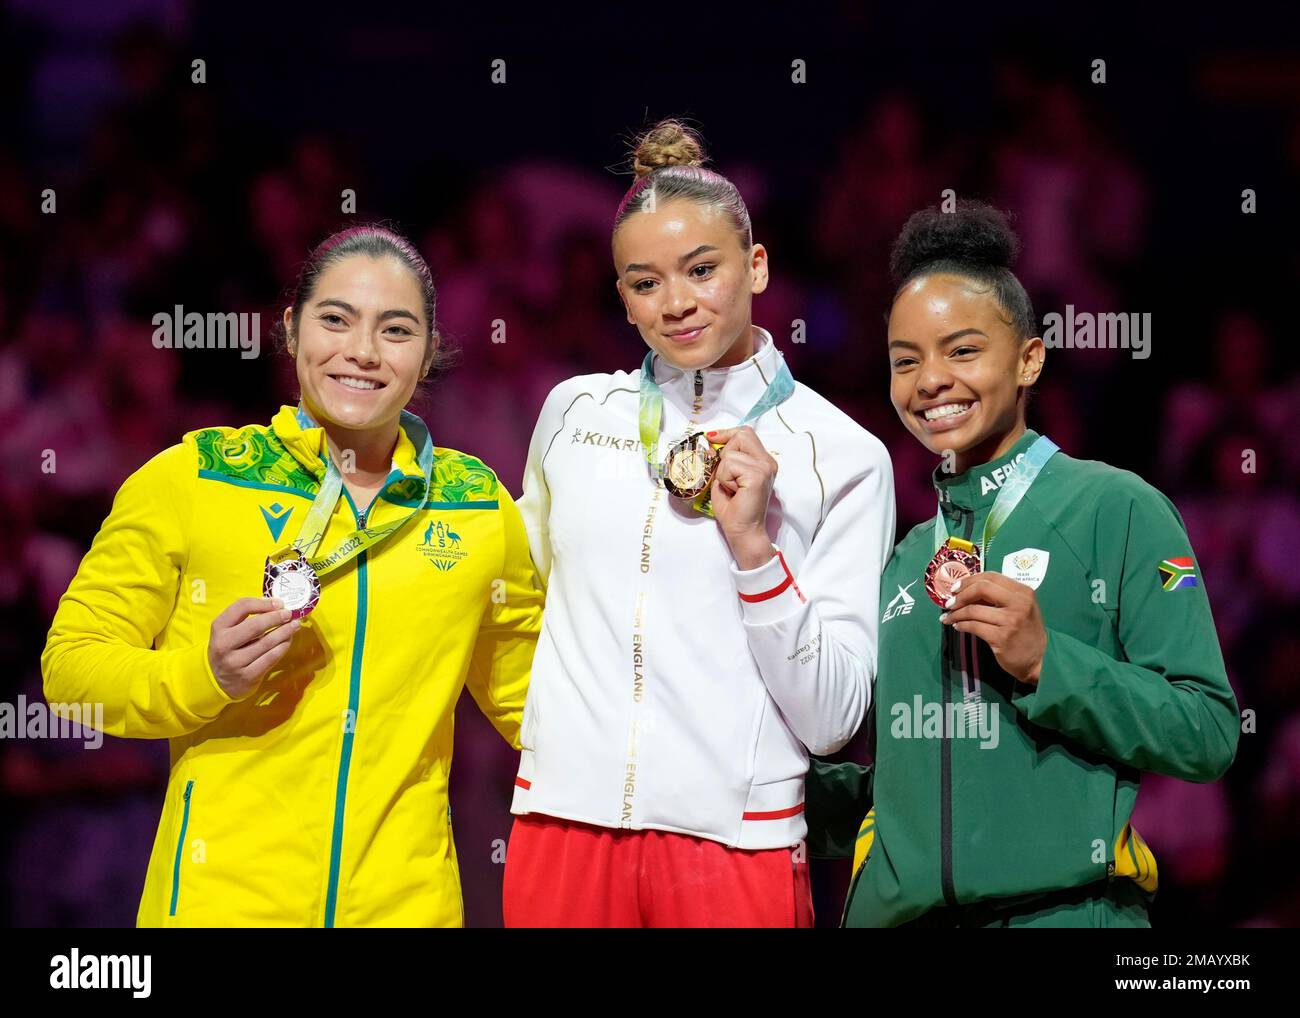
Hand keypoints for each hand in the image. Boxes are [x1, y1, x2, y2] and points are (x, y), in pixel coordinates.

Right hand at [208, 597, 299, 698]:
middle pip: (255, 625)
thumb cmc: (230, 649)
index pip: (241, 607)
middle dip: (276, 617)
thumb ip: (246, 618)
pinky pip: (271, 657)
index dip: (263, 603)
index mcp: (219, 627)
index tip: (279, 603)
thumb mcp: (229, 631)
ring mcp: (235, 662)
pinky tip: (288, 640)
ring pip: (267, 642)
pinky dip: (283, 646)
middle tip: (289, 614)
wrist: (219, 681)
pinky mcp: (247, 676)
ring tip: (294, 625)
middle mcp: (223, 644)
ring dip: (285, 631)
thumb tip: (276, 605)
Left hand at [706, 426, 777, 569]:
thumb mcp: (726, 477)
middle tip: (726, 475)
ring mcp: (764, 467)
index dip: (727, 433)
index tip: (712, 438)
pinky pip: (729, 465)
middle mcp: (767, 462)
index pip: (746, 433)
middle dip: (725, 451)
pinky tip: (733, 491)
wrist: (743, 532)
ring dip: (723, 471)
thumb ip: (725, 459)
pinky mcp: (757, 475)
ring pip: (731, 452)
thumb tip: (712, 441)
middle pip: (742, 435)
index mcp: (763, 461)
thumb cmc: (734, 509)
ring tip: (731, 487)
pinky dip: (724, 478)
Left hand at [939, 573, 1046, 684]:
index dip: (969, 580)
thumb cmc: (1026, 631)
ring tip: (948, 617)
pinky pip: (973, 626)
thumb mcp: (1021, 608)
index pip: (991, 577)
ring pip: (973, 610)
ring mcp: (1010, 621)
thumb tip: (967, 590)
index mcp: (1023, 592)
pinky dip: (961, 625)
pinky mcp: (1001, 638)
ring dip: (956, 613)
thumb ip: (1001, 597)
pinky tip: (957, 626)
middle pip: (982, 588)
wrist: (1039, 660)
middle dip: (961, 594)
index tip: (956, 588)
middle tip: (949, 602)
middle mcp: (1019, 603)